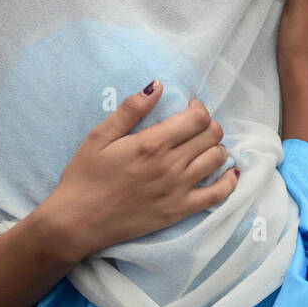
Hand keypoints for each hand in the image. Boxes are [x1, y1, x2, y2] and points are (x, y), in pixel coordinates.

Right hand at [39, 81, 236, 260]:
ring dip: (216, 148)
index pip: (197, 118)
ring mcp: (178, 189)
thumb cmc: (85, 177)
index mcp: (152, 143)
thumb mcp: (99, 136)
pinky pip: (217, 195)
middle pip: (211, 135)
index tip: (190, 109)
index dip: (199, 109)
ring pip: (217, 159)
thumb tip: (157, 85)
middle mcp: (171, 165)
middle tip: (196, 128)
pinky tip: (229, 173)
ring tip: (204, 147)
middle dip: (209, 126)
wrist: (78, 221)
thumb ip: (130, 110)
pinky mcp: (180, 211)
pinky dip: (229, 181)